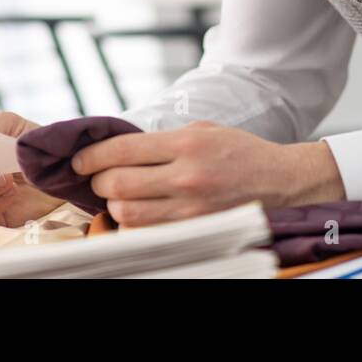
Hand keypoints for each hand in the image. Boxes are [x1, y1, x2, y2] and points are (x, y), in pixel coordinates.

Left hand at [70, 120, 344, 226]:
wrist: (282, 182)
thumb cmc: (239, 152)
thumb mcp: (202, 129)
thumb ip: (162, 139)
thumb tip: (119, 148)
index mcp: (186, 143)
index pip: (121, 150)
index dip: (91, 156)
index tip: (79, 161)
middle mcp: (186, 176)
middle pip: (117, 184)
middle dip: (98, 182)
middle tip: (98, 179)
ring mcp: (191, 208)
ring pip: (127, 214)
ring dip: (114, 205)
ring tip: (118, 196)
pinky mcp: (196, 230)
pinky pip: (149, 232)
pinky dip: (135, 225)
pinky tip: (138, 214)